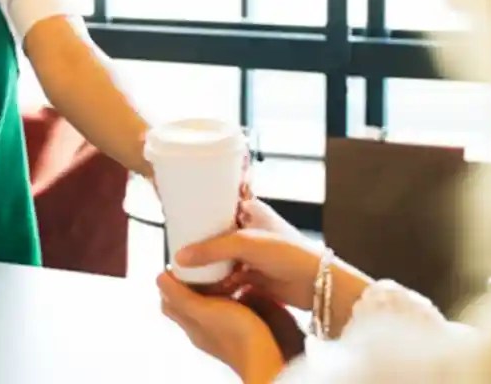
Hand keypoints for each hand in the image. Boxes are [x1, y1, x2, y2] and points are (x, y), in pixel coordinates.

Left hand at [157, 273, 286, 383]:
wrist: (268, 358)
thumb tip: (158, 279)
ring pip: (209, 305)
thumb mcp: (203, 310)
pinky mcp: (242, 330)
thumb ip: (180, 296)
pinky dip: (230, 295)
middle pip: (188, 302)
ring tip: (219, 269)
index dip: (169, 283)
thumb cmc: (235, 335)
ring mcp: (223, 330)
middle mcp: (204, 330)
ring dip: (211, 288)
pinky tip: (239, 285)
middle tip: (197, 264)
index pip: (169, 303)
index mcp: (191, 326)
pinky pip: (230, 309)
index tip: (177, 265)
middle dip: (189, 283)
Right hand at [179, 201, 323, 309]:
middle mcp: (249, 229)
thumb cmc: (287, 252)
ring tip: (182, 270)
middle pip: (215, 234)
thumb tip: (179, 257)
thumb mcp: (244, 243)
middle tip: (174, 248)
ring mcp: (251, 253)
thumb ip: (210, 249)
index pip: (217, 204)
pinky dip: (215, 282)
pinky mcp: (253, 274)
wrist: (316, 283)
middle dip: (197, 243)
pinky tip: (200, 287)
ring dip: (205, 266)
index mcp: (250, 210)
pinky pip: (227, 277)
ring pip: (219, 257)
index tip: (176, 215)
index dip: (198, 210)